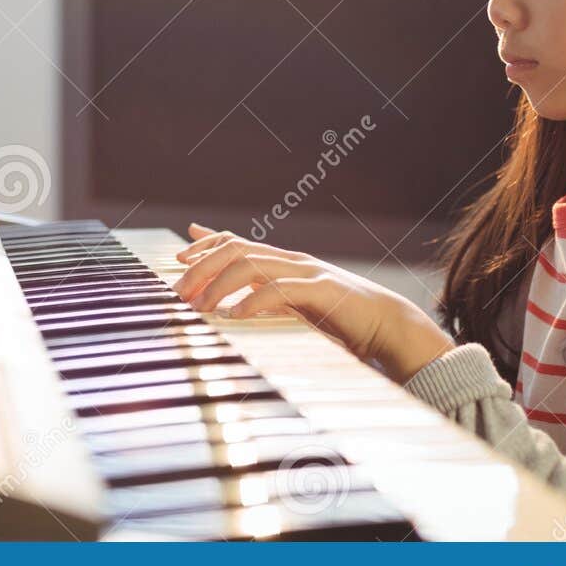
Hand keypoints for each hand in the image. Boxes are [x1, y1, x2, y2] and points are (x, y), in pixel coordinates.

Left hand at [173, 222, 456, 382]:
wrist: (388, 325)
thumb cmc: (340, 319)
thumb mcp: (295, 305)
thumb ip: (264, 295)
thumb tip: (230, 299)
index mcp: (284, 261)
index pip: (235, 240)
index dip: (203, 245)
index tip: (177, 259)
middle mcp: (292, 260)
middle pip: (235, 249)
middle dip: (201, 266)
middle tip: (179, 291)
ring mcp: (307, 271)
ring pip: (251, 264)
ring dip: (219, 284)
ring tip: (200, 306)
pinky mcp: (322, 290)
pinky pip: (280, 289)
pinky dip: (252, 302)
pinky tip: (235, 316)